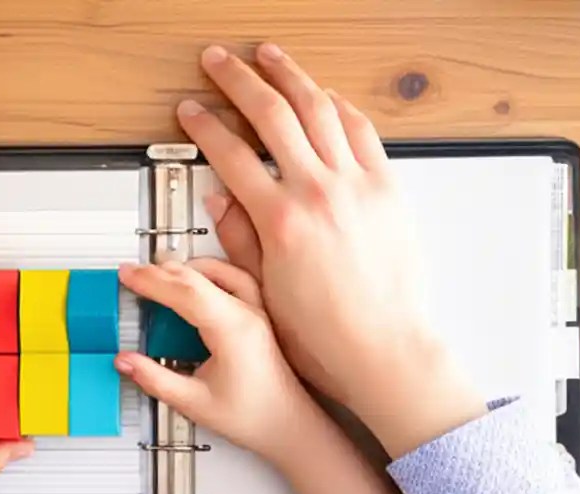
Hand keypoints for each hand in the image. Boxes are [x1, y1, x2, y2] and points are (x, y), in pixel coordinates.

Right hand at [114, 259, 324, 466]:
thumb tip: (127, 361)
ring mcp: (256, 313)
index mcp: (233, 329)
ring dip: (188, 268)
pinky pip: (234, 280)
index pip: (185, 291)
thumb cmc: (255, 418)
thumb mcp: (194, 402)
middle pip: (200, 276)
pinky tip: (195, 282)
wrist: (291, 428)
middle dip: (162, 271)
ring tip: (160, 273)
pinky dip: (208, 275)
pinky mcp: (259, 318)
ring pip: (221, 271)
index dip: (151, 280)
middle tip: (134, 274)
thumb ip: (154, 378)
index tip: (128, 275)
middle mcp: (248, 314)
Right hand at [177, 43, 485, 457]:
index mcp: (282, 222)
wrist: (383, 350)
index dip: (204, 126)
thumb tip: (220, 198)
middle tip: (219, 62)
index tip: (192, 112)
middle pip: (272, 114)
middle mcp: (320, 195)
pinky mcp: (387, 190)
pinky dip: (340, 106)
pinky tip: (325, 95)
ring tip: (270, 57)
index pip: (231, 154)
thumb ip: (238, 237)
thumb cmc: (326, 336)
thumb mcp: (262, 291)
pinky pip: (362, 131)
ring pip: (320, 108)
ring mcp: (358, 187)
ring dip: (290, 75)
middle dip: (239, 81)